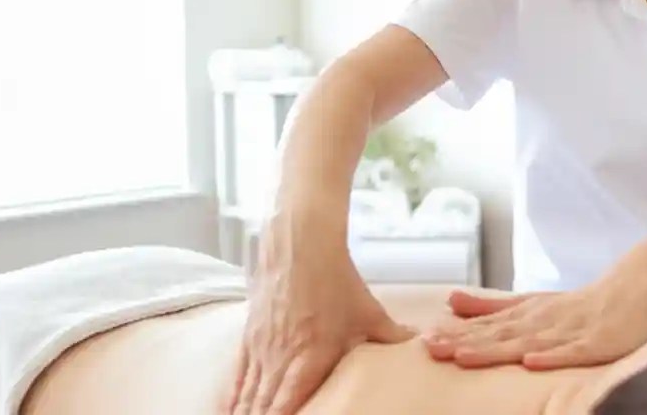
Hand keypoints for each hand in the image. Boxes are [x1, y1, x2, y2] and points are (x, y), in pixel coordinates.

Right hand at [225, 250, 415, 414]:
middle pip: (264, 406)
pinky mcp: (249, 337)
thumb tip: (417, 342)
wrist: (300, 247)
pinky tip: (229, 411)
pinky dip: (232, 397)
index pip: (287, 406)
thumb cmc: (335, 280)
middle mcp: (281, 357)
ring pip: (248, 395)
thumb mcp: (368, 311)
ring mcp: (262, 348)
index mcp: (311, 357)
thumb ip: (391, 335)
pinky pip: (237, 376)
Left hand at [420, 283, 646, 369]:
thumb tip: (449, 300)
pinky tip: (530, 362)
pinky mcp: (593, 344)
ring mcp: (566, 332)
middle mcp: (540, 322)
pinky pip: (571, 352)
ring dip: (494, 350)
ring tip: (464, 357)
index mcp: (524, 314)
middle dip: (464, 342)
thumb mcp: (528, 303)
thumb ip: (490, 306)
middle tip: (432, 349)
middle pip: (497, 335)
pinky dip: (551, 356)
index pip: (484, 327)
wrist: (630, 295)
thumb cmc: (575, 307)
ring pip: (526, 342)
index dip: (454, 334)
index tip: (424, 341)